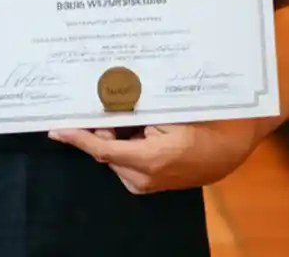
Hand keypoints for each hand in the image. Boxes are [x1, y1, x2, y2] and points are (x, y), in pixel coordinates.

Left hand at [49, 120, 261, 194]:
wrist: (230, 148)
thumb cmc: (203, 123)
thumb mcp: (169, 113)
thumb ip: (135, 113)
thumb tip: (105, 103)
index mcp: (149, 159)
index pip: (102, 149)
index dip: (78, 138)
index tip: (57, 129)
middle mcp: (143, 178)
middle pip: (105, 150)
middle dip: (100, 129)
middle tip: (104, 104)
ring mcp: (146, 185)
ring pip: (114, 155)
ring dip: (115, 136)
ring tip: (133, 117)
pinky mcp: (149, 185)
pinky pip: (126, 161)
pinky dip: (124, 145)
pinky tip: (140, 130)